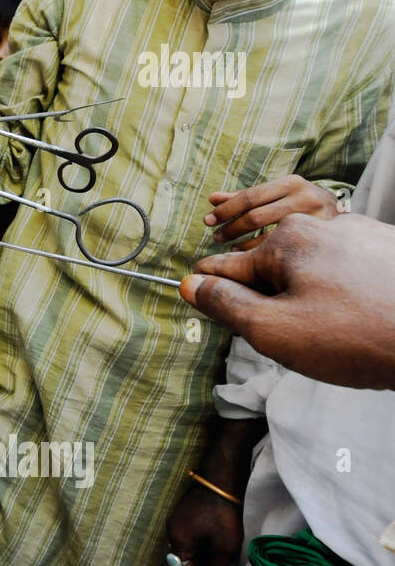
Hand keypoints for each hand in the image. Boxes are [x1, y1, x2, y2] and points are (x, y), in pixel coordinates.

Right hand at [166, 484, 242, 565]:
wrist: (220, 481)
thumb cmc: (221, 515)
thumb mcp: (223, 547)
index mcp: (178, 542)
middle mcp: (174, 533)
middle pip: (186, 562)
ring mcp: (179, 522)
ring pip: (190, 551)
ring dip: (204, 563)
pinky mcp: (187, 515)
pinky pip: (193, 540)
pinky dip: (203, 550)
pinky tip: (216, 554)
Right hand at [181, 213, 394, 388]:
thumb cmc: (357, 338)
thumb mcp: (273, 330)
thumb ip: (225, 306)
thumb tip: (191, 285)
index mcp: (288, 241)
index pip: (229, 267)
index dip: (216, 294)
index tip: (208, 306)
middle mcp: (325, 226)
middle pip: (275, 269)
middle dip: (275, 302)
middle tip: (295, 338)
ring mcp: (364, 235)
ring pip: (315, 271)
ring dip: (313, 299)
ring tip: (336, 334)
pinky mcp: (391, 250)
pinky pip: (351, 271)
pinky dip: (348, 294)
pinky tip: (363, 321)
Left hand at [204, 174, 338, 248]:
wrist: (346, 221)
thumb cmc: (301, 206)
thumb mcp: (276, 196)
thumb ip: (244, 197)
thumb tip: (212, 199)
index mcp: (291, 183)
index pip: (250, 197)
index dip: (225, 210)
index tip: (207, 220)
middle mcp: (306, 198)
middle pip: (256, 216)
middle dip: (230, 228)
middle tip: (215, 236)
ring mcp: (317, 221)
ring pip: (268, 236)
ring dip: (241, 244)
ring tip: (226, 248)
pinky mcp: (321, 241)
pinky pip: (282, 251)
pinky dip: (257, 254)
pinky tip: (244, 257)